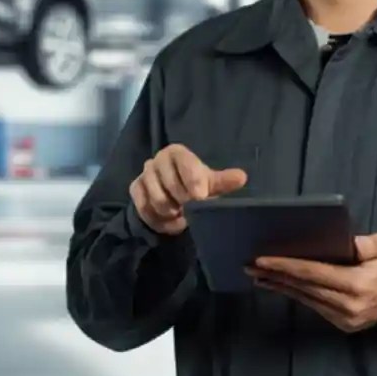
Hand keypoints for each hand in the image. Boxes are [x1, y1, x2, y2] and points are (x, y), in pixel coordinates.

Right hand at [130, 144, 246, 235]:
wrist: (173, 196)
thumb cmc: (195, 185)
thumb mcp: (210, 183)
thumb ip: (223, 181)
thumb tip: (241, 177)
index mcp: (176, 152)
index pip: (185, 163)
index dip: (194, 181)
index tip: (201, 198)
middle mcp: (157, 160)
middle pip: (171, 185)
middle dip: (184, 202)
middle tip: (193, 211)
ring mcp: (144, 175)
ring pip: (158, 200)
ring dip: (173, 214)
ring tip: (183, 217)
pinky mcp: (135, 190)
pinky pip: (145, 209)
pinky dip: (160, 221)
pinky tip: (171, 222)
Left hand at [245, 233, 376, 332]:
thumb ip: (365, 244)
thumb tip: (342, 242)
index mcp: (357, 284)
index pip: (314, 273)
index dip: (287, 265)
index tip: (264, 259)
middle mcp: (347, 305)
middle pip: (304, 287)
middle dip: (276, 274)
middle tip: (250, 264)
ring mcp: (343, 318)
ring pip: (305, 299)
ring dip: (280, 286)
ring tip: (257, 275)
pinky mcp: (340, 324)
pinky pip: (312, 306)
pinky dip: (294, 294)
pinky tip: (278, 285)